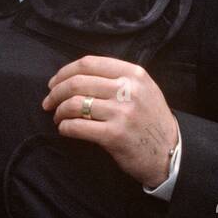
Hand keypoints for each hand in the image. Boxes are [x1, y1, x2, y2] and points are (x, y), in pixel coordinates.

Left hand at [43, 55, 177, 188]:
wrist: (169, 153)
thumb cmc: (151, 120)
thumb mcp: (144, 89)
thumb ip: (117, 77)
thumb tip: (76, 75)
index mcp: (133, 74)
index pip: (88, 63)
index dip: (64, 72)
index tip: (53, 83)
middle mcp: (128, 90)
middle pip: (77, 82)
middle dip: (55, 93)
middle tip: (48, 102)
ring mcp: (121, 113)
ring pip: (74, 104)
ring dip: (59, 112)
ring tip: (58, 118)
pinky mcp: (114, 135)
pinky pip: (77, 127)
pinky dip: (65, 128)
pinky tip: (65, 129)